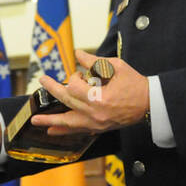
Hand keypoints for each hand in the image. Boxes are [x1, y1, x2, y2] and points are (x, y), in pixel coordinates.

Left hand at [30, 49, 148, 135]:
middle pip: (67, 102)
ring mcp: (96, 124)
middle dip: (52, 91)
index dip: (74, 77)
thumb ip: (94, 61)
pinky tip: (52, 131)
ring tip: (35, 120)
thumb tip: (77, 54)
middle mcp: (95, 113)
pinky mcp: (98, 128)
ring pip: (68, 123)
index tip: (79, 73)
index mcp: (100, 98)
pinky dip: (64, 131)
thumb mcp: (116, 67)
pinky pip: (77, 131)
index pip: (75, 87)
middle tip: (41, 81)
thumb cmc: (135, 84)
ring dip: (51, 121)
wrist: (150, 104)